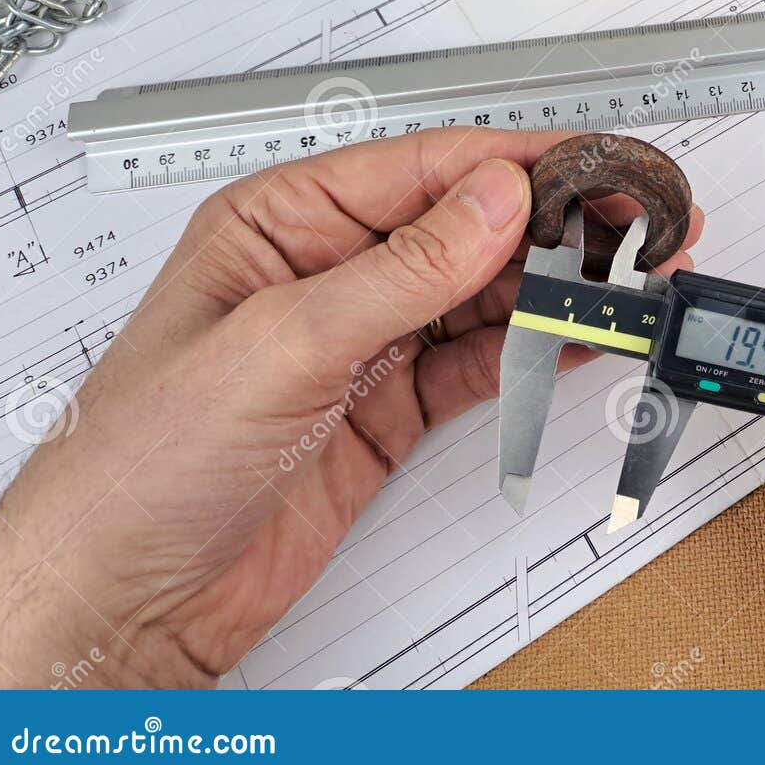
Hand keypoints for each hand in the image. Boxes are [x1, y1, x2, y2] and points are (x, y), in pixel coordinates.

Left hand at [0, 130, 699, 687]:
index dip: (520, 167)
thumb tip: (492, 201)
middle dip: (556, 228)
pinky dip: (532, 355)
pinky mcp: (387, 409)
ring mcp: (364, 343)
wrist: (128, 597)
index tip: (598, 174)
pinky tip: (574, 341)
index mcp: (282, 223)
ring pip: (482, 296)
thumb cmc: (144, 462)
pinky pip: (477, 364)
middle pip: (467, 229)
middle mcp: (328, 273)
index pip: (425, 170)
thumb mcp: (282, 345)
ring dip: (555, 293)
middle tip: (636, 233)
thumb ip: (401, 272)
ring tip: (622, 288)